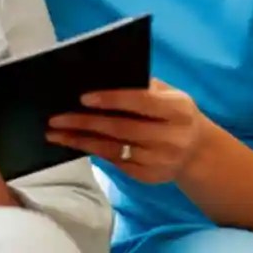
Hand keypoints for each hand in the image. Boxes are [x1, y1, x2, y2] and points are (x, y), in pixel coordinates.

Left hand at [46, 78, 206, 184]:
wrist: (197, 151)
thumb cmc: (174, 112)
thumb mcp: (169, 93)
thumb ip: (142, 85)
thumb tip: (100, 75)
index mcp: (178, 109)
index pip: (141, 101)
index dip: (112, 99)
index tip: (83, 97)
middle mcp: (172, 137)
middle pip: (121, 129)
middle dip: (85, 122)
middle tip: (55, 118)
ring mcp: (161, 160)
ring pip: (113, 150)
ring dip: (81, 141)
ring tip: (55, 134)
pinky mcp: (150, 176)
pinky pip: (116, 163)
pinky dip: (93, 152)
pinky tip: (74, 143)